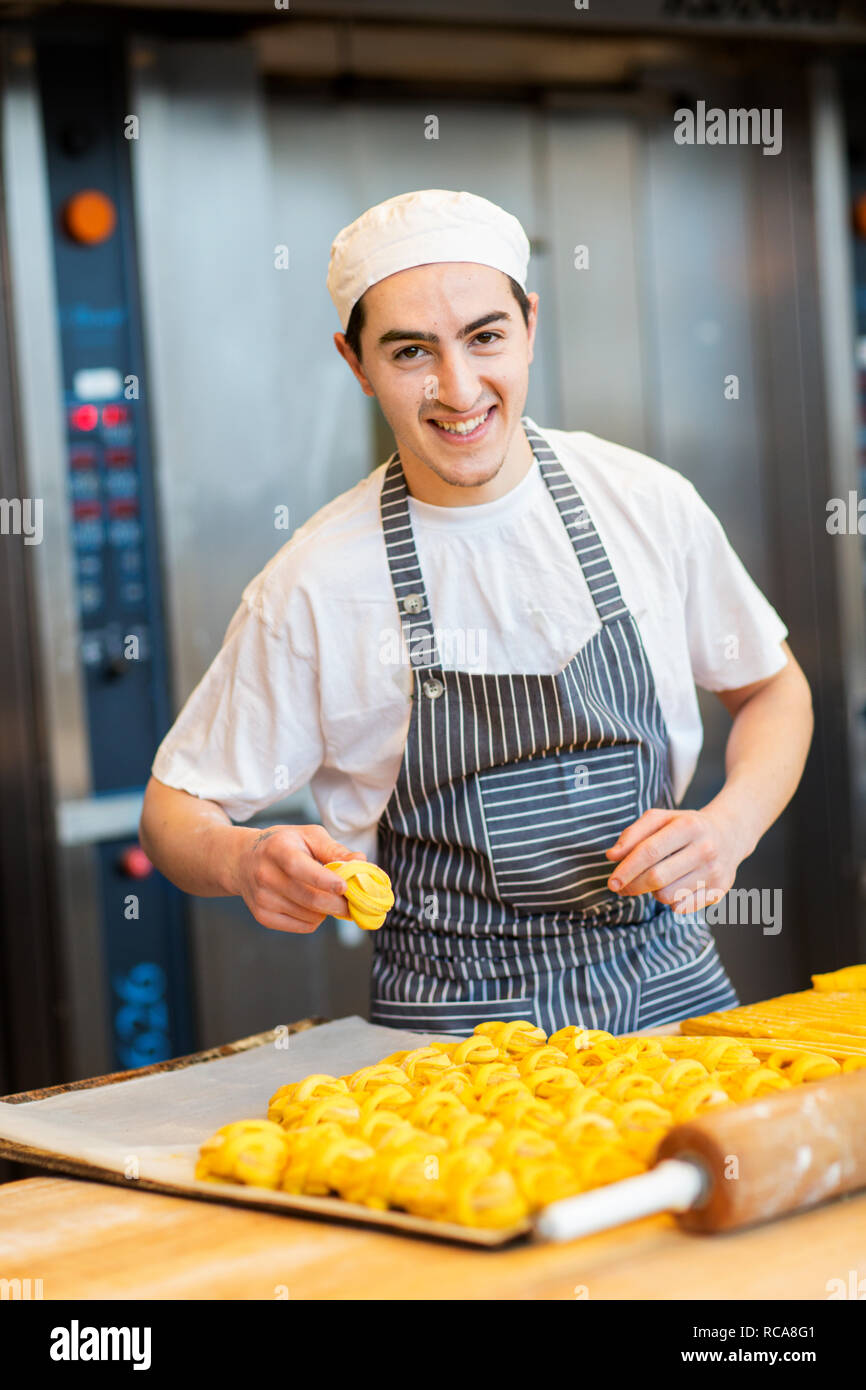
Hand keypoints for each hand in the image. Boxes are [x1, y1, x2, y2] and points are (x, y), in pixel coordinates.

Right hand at [233, 824, 365, 932]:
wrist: (244, 861)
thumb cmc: (285, 845)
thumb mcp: (309, 836)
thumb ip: (335, 850)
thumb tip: (361, 862)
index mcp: (278, 850)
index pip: (301, 868)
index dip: (326, 881)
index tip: (345, 887)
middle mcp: (266, 875)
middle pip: (311, 899)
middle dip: (339, 903)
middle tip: (353, 900)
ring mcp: (262, 899)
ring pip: (311, 916)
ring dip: (328, 910)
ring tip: (327, 896)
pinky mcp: (263, 917)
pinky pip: (303, 927)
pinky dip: (316, 919)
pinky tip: (312, 904)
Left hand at [604, 807, 743, 914]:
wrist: (729, 834)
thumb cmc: (686, 826)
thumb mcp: (661, 818)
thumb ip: (633, 833)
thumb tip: (612, 856)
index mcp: (688, 826)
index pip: (649, 851)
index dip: (626, 869)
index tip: (612, 881)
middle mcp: (705, 849)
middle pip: (657, 877)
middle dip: (632, 886)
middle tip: (620, 888)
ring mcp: (714, 871)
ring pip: (667, 895)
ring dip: (651, 892)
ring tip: (655, 879)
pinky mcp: (719, 890)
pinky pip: (681, 907)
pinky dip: (669, 901)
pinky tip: (672, 886)